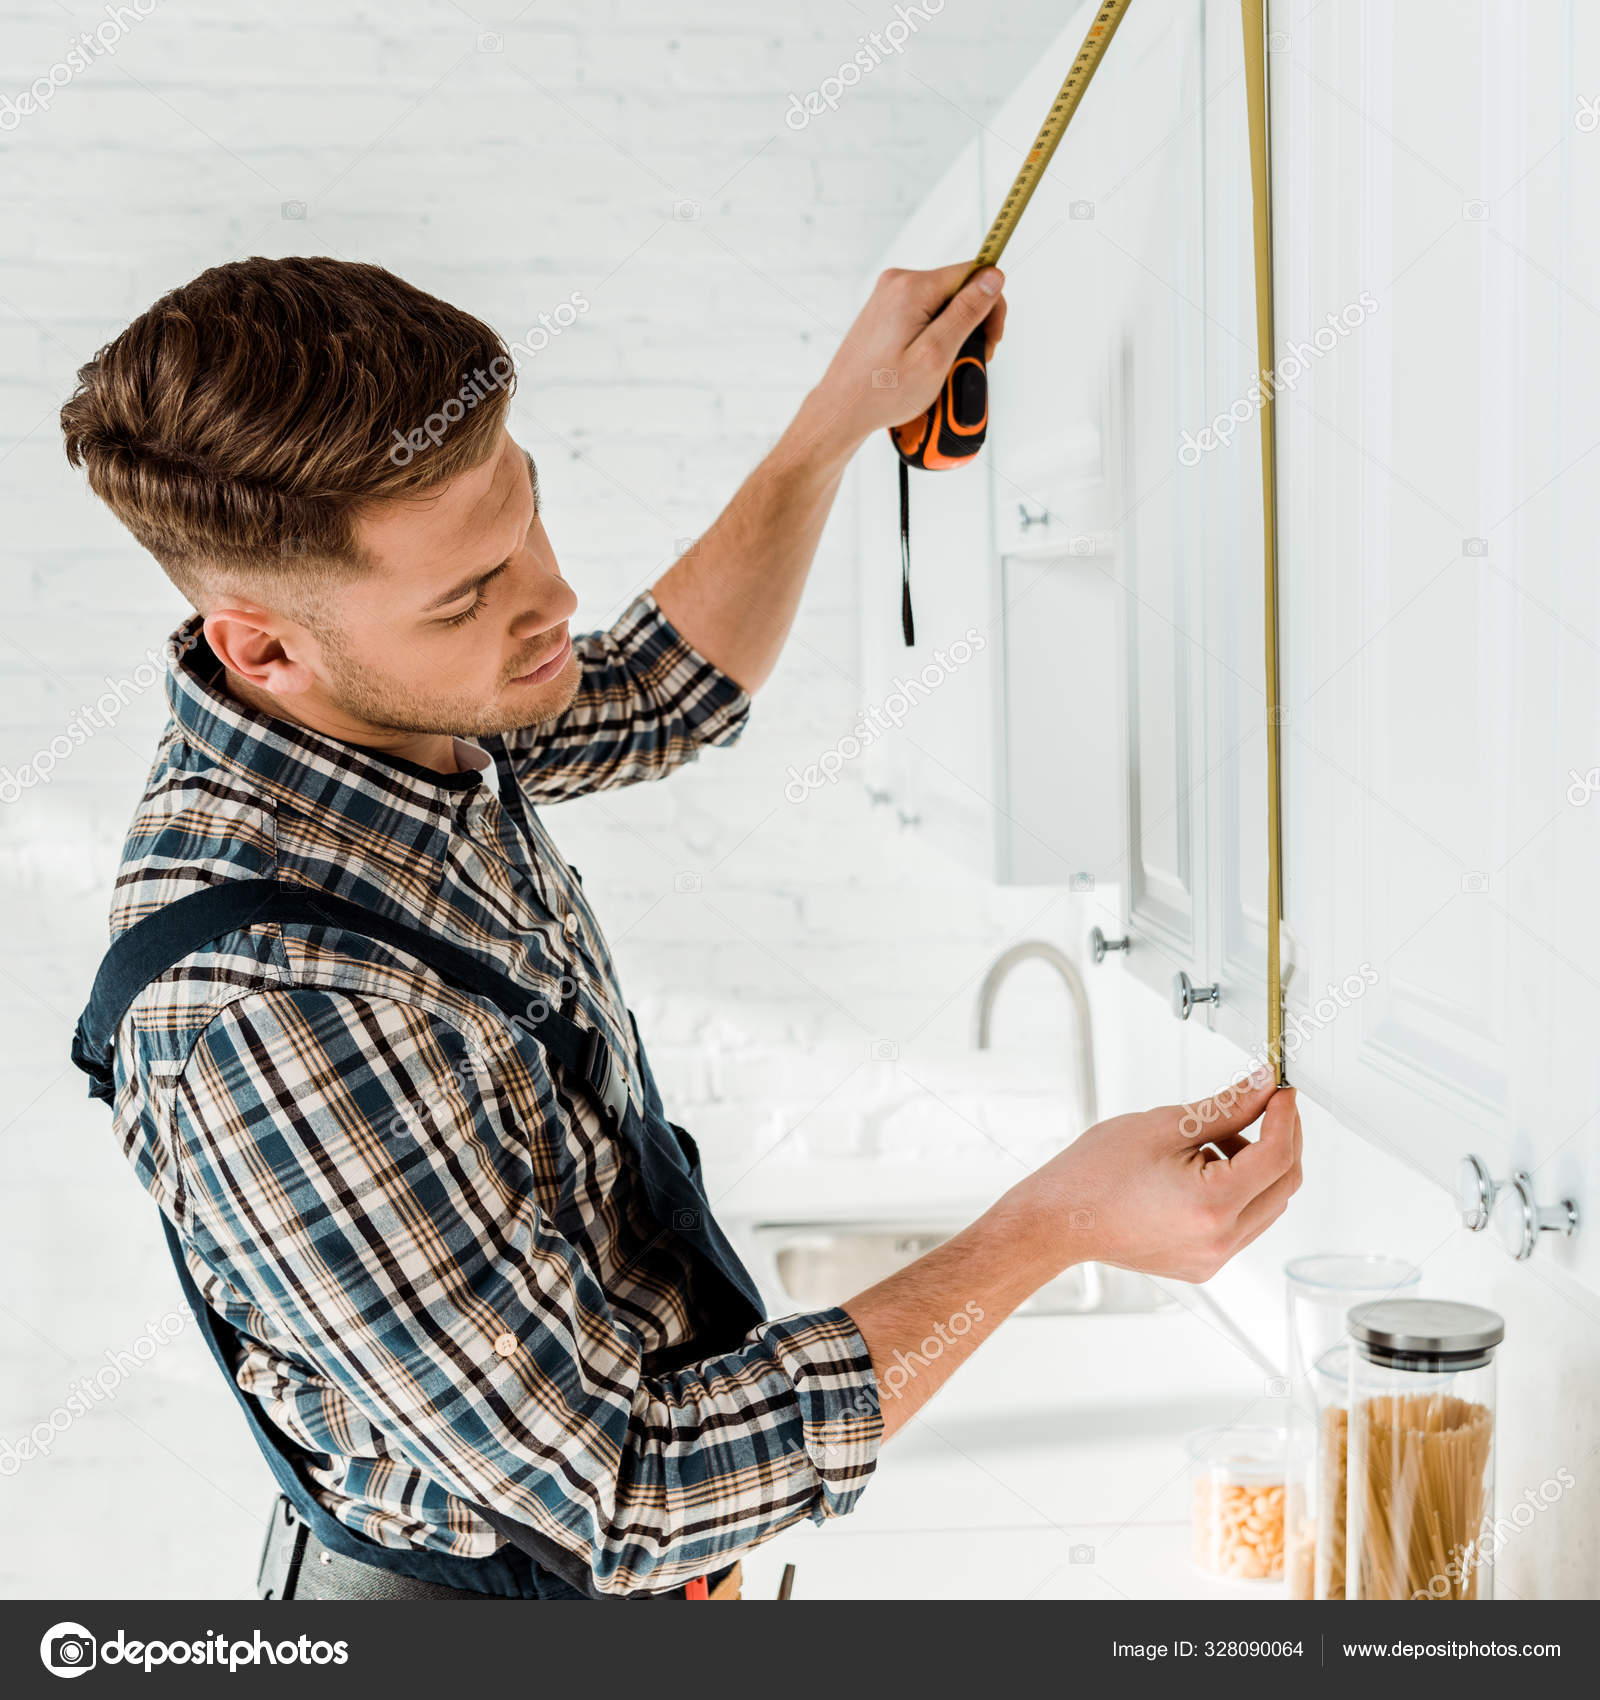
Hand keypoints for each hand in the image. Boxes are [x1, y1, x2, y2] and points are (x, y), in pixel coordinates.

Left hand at [807, 262, 1007, 449]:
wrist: (842, 410)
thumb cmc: (881, 392)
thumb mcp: (935, 354)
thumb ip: (967, 312)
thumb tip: (993, 277)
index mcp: (912, 287)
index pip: (974, 274)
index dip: (991, 307)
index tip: (990, 340)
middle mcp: (898, 283)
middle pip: (958, 291)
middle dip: (971, 325)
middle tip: (966, 363)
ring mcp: (889, 297)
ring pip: (942, 306)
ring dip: (953, 336)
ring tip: (943, 369)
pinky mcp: (885, 312)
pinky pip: (924, 317)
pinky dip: (933, 339)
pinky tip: (927, 364)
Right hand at [1016, 1074, 1302, 1283]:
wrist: (1057, 1220)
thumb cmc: (1095, 1174)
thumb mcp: (1164, 1126)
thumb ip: (1225, 1107)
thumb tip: (1263, 1086)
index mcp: (1213, 1204)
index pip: (1278, 1156)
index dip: (1286, 1117)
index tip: (1280, 1091)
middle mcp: (1221, 1240)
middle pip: (1283, 1184)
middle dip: (1280, 1139)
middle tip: (1260, 1105)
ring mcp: (1213, 1258)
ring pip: (1266, 1204)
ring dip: (1256, 1166)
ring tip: (1209, 1140)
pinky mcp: (1203, 1263)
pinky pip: (1242, 1223)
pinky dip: (1236, 1190)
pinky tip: (1199, 1169)